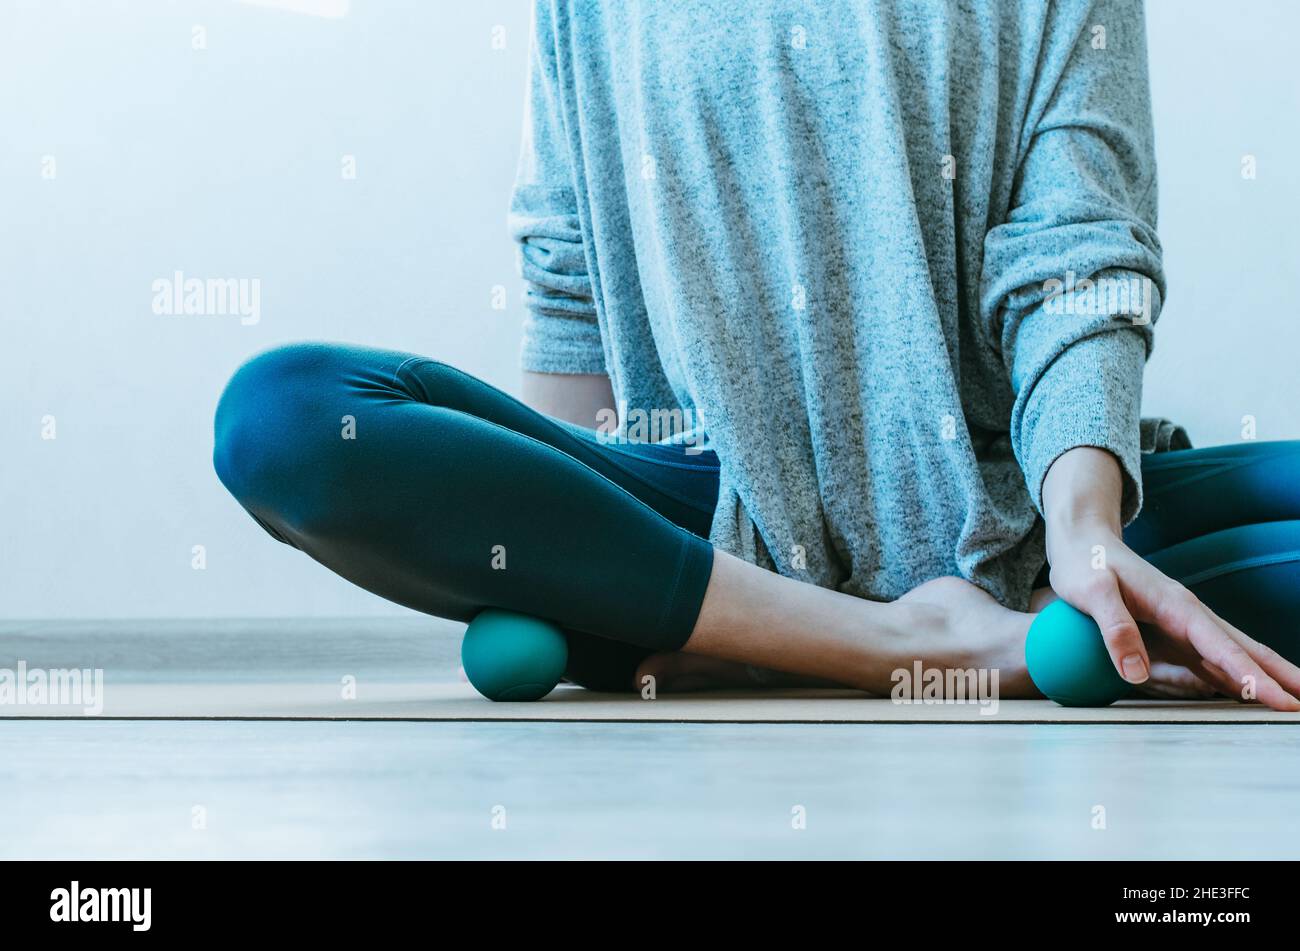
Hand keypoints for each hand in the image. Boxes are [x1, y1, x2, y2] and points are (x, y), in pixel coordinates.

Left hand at [1042, 448, 1299, 710]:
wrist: (1084, 541)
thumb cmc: (1085, 565)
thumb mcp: (1090, 593)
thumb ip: (1114, 629)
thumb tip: (1135, 674)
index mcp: (1176, 606)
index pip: (1223, 649)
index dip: (1253, 678)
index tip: (1282, 702)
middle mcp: (1189, 615)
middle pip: (1245, 650)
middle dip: (1281, 677)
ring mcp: (1184, 625)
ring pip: (1234, 655)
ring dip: (1266, 678)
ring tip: (1293, 703)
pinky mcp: (1172, 632)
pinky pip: (1210, 659)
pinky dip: (1236, 676)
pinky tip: (1250, 694)